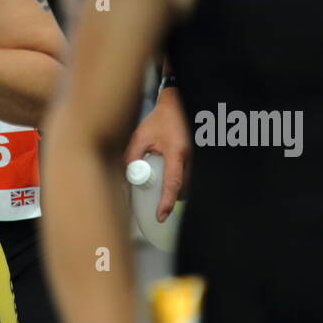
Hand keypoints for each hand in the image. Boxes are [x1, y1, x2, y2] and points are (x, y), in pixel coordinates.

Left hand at [123, 87, 189, 222]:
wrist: (176, 107)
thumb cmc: (159, 120)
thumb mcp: (140, 136)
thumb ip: (132, 157)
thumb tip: (127, 177)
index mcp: (176, 152)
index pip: (172, 183)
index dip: (166, 202)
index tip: (160, 216)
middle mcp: (188, 158)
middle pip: (182, 190)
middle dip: (170, 198)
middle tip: (157, 201)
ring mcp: (195, 160)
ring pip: (186, 186)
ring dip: (174, 190)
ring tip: (160, 183)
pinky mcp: (195, 161)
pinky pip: (187, 178)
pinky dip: (177, 182)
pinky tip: (166, 174)